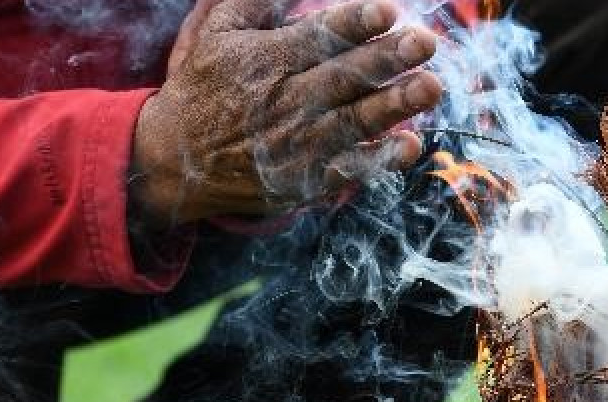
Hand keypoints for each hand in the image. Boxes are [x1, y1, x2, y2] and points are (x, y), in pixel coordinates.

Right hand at [131, 0, 441, 222]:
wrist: (175, 160)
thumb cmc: (206, 88)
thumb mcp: (218, 33)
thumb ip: (257, 1)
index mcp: (268, 58)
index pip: (319, 36)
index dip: (355, 24)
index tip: (388, 11)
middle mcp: (287, 99)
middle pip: (345, 76)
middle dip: (386, 59)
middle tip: (424, 43)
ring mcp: (299, 142)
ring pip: (355, 120)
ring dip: (395, 104)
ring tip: (431, 86)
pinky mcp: (307, 177)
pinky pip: (349, 168)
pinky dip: (380, 159)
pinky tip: (409, 145)